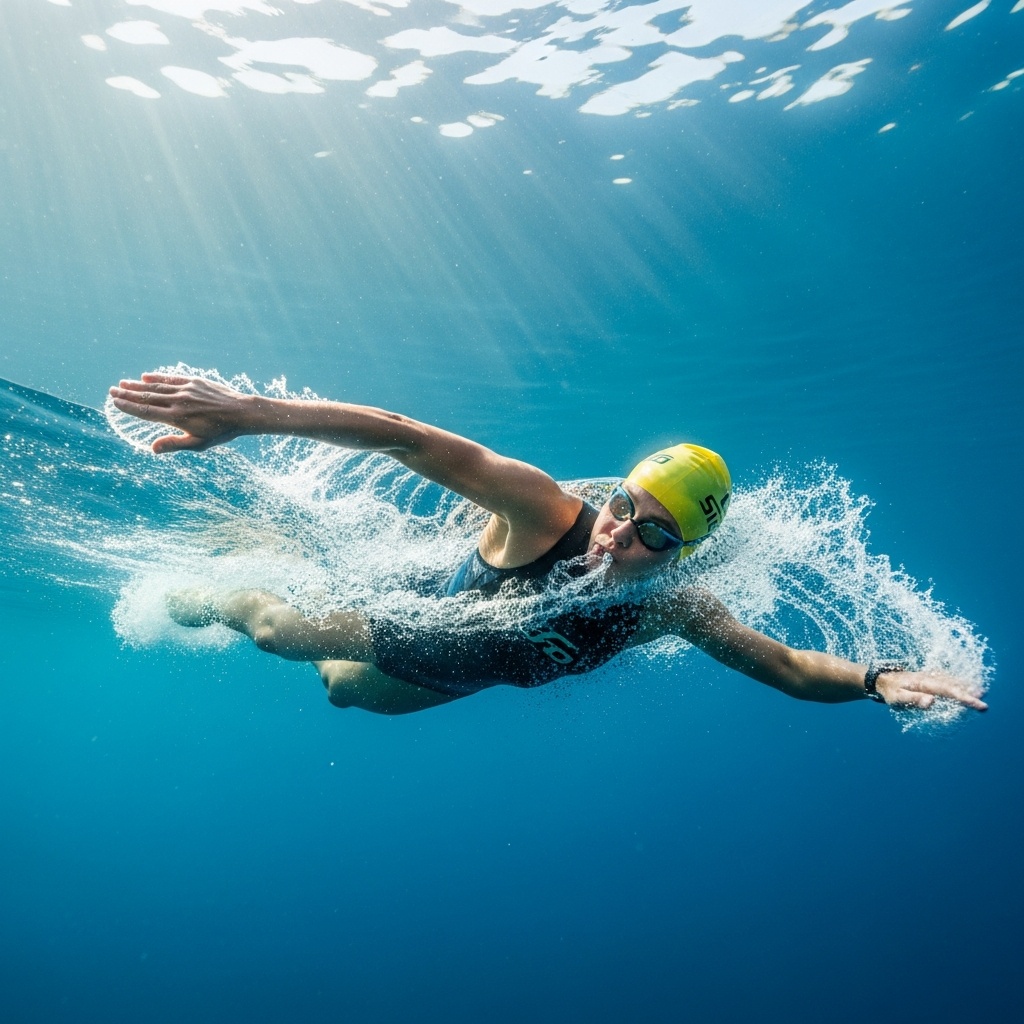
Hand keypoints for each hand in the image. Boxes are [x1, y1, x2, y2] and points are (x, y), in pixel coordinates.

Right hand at [108, 373, 251, 453]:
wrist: (242, 412)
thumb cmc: (221, 432)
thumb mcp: (199, 444)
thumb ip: (175, 444)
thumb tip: (152, 449)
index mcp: (177, 418)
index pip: (146, 411)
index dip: (129, 407)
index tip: (115, 403)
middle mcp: (179, 401)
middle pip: (147, 397)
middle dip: (128, 394)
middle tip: (112, 391)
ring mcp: (187, 389)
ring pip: (157, 386)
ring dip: (138, 385)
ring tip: (123, 383)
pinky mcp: (195, 381)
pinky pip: (172, 379)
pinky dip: (158, 377)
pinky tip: (146, 377)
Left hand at [876, 669, 987, 711]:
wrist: (881, 680)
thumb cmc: (890, 691)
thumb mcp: (897, 698)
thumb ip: (914, 699)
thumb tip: (932, 701)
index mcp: (924, 683)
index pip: (949, 691)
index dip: (965, 698)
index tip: (979, 704)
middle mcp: (929, 678)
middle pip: (953, 686)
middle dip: (969, 694)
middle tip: (984, 703)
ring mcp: (929, 677)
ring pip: (951, 681)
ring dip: (966, 686)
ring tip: (981, 691)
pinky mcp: (928, 678)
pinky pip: (946, 679)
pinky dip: (957, 682)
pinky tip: (965, 685)